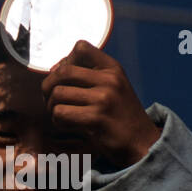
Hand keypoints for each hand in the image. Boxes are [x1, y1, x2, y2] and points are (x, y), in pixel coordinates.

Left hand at [41, 41, 160, 169]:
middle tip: (50, 99)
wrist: (142, 142)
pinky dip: (57, 121)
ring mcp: (103, 99)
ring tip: (60, 115)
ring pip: (58, 94)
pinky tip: (66, 125)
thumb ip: (91, 75)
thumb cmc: (122, 115)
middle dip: (48, 86)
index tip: (63, 78)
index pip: (81, 48)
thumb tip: (56, 68)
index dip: (64, 61)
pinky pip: (60, 114)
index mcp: (113, 68)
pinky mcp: (95, 119)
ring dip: (52, 107)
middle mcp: (109, 80)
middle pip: (62, 72)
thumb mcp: (115, 86)